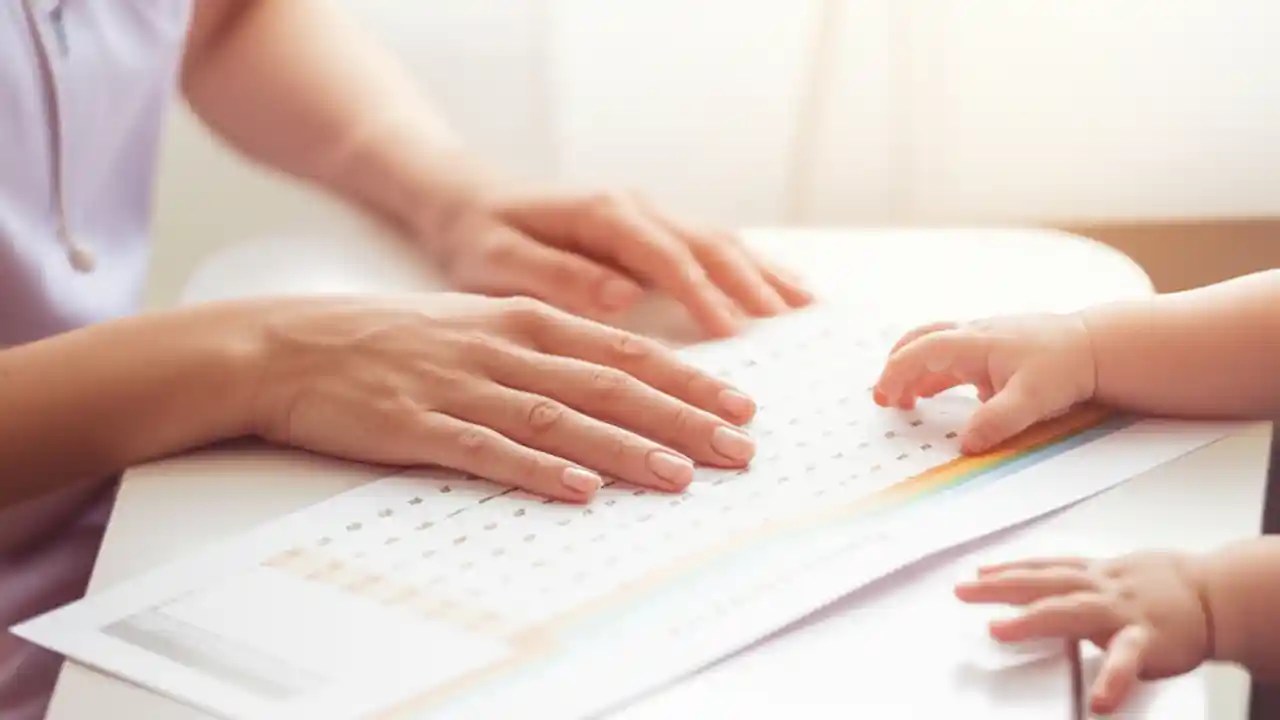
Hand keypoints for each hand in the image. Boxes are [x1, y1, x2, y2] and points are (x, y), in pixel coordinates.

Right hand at [248, 294, 757, 501]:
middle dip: (681, 418)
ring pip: (559, 416)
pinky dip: (536, 468)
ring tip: (680, 477)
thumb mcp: (475, 324)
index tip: (739, 406)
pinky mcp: (416, 424)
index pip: (623, 350)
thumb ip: (542, 349)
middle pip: (608, 384)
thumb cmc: (390, 339)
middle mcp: (501, 346)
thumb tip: (613, 381)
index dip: (688, 380)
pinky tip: (579, 489)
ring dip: (625, 447)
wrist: (288, 346)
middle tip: (738, 448)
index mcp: (521, 318)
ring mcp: (459, 384)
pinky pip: (486, 449)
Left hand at [429, 190, 812, 337]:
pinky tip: (782, 289)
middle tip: (787, 327)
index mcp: (601, 214)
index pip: (664, 255)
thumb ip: (558, 276)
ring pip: (720, 240)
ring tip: (806, 308)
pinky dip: (752, 266)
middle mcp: (634, 207)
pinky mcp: (652, 229)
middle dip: (750, 285)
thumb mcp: (499, 261)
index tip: (733, 331)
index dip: (701, 292)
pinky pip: (712, 245)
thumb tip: (622, 295)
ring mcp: (648, 215)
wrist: (468, 201)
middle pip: (707, 243)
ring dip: (763, 272)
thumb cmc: (480, 237)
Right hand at [872, 314, 1096, 453]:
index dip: (896, 373)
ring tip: (906, 402)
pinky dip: (935, 373)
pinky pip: (952, 356)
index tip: (884, 398)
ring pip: (934, 346)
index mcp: (974, 341)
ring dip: (914, 371)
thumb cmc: (1065, 367)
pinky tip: (938, 394)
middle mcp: (973, 334)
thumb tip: (965, 445)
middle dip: (896, 366)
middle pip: (919, 339)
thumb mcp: (1033, 400)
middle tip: (885, 398)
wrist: (1097, 346)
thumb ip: (997, 421)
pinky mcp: (993, 347)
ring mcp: (982, 338)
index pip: (920, 351)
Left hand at [956, 552, 1211, 714]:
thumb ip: (1071, 578)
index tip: (973, 573)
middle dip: (1000, 585)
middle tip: (962, 591)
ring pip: (1072, 611)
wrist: (1213, 594)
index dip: (1006, 569)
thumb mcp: (1110, 573)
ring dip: (1033, 619)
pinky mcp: (1148, 640)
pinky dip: (1111, 678)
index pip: (1042, 568)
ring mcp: (1121, 613)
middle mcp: (1100, 588)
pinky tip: (1097, 700)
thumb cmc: (1158, 585)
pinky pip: (1126, 659)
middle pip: (1042, 582)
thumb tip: (1025, 578)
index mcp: (1091, 574)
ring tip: (999, 630)